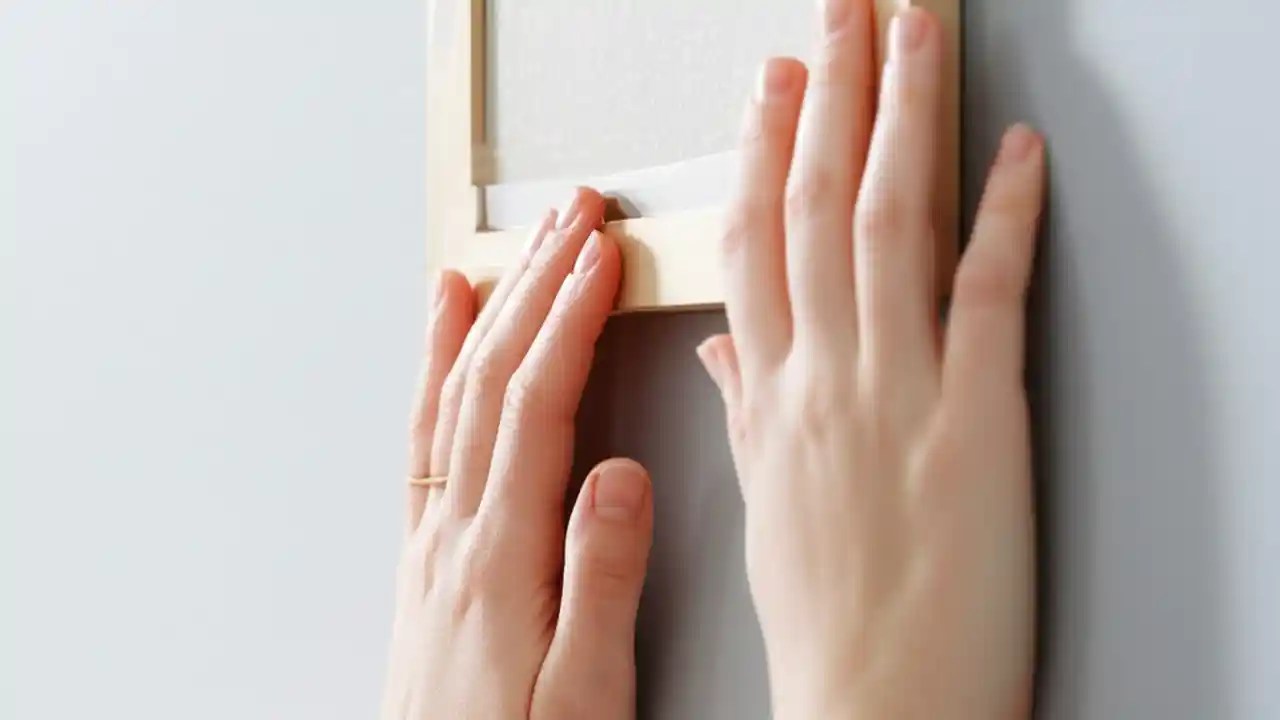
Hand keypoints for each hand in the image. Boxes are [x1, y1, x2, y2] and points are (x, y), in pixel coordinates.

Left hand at [381, 189, 653, 718]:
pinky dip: (434, 364)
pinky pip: (423, 432)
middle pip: (491, 376)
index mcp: (503, 556)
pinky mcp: (425, 548)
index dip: (569, 321)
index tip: (600, 256)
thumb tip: (620, 475)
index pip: (536, 407)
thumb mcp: (583, 695)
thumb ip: (602, 581)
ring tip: (516, 242)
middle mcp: (456, 529)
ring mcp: (432, 534)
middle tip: (571, 213)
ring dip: (489, 307)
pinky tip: (445, 324)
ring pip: (454, 392)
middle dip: (535, 282)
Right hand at [697, 3, 1043, 718]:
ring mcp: (897, 391)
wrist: (877, 705)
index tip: (774, 84)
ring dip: (903, 117)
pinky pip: (987, 295)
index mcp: (770, 397)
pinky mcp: (978, 420)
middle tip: (844, 13)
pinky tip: (1014, 155)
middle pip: (819, 205)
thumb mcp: (769, 502)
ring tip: (911, 39)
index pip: (755, 244)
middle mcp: (823, 375)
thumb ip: (747, 407)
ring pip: (889, 224)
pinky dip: (1005, 215)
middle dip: (832, 93)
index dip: (766, 151)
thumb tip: (725, 344)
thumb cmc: (824, 617)